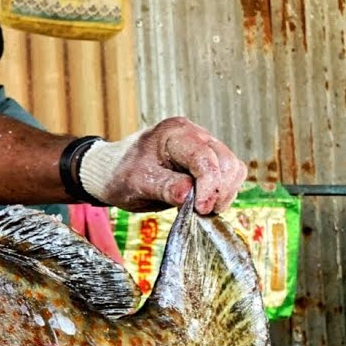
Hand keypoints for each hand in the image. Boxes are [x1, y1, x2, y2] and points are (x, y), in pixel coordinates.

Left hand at [80, 117, 246, 213]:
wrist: (112, 173)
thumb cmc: (120, 174)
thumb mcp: (136, 183)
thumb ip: (164, 187)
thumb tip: (189, 195)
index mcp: (175, 132)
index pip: (204, 158)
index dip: (209, 186)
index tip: (201, 209)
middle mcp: (194, 134)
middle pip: (225, 162)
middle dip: (218, 191)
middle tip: (199, 213)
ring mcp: (204, 146)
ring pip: (232, 169)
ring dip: (223, 193)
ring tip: (200, 209)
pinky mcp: (208, 161)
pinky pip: (228, 175)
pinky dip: (221, 192)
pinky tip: (202, 203)